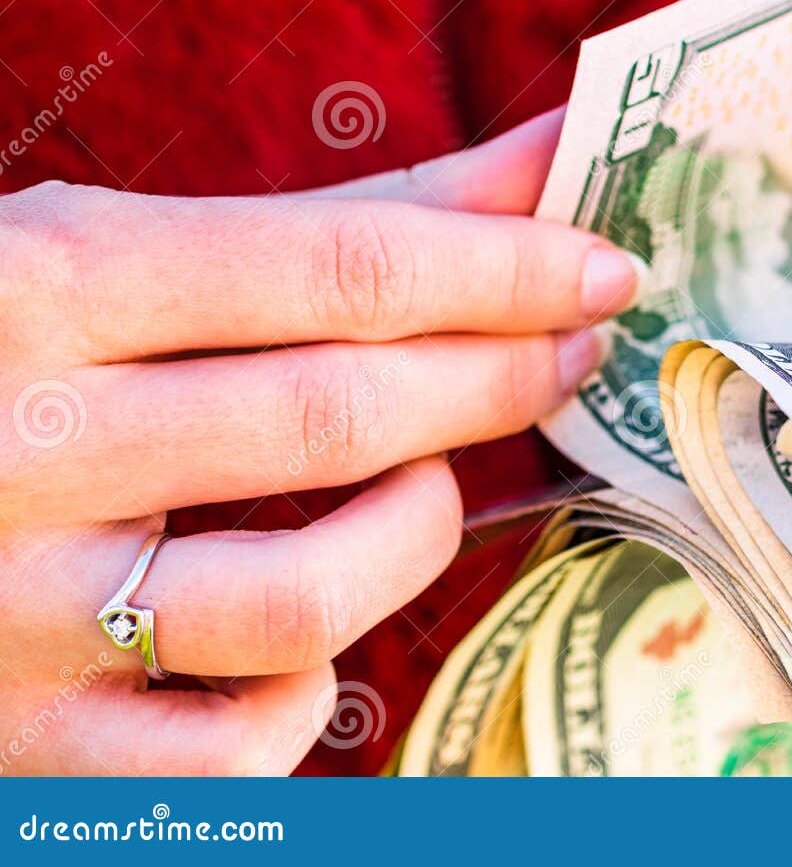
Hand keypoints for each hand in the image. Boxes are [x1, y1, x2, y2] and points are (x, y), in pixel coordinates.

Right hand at [0, 109, 636, 773]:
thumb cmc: (11, 354)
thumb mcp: (127, 253)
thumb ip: (342, 224)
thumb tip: (545, 166)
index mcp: (50, 284)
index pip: (341, 269)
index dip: (504, 268)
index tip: (606, 264)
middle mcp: (25, 443)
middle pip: (339, 415)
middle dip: (498, 375)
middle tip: (576, 347)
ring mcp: (18, 609)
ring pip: (300, 598)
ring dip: (412, 532)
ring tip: (427, 481)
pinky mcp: (30, 744)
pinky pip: (228, 750)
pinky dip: (304, 694)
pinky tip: (308, 640)